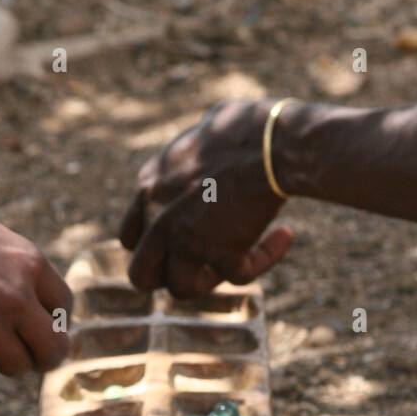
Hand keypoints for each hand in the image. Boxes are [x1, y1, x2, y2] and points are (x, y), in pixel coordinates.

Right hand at [0, 195, 70, 374]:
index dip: (57, 322)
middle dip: (43, 357)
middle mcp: (17, 298)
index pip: (65, 306)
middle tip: (32, 359)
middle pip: (53, 350)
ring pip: (16, 365)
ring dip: (1, 358)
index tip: (45, 327)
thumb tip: (36, 302)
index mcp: (29, 264)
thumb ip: (16, 270)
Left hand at [119, 99, 293, 297]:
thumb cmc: (247, 126)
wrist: (273, 143)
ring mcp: (185, 241)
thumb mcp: (203, 134)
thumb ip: (191, 157)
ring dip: (212, 278)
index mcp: (149, 188)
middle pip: (141, 275)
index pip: (131, 236)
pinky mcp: (220, 254)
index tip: (188, 238)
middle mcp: (158, 219)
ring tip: (242, 255)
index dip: (157, 246)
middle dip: (170, 275)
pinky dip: (265, 259)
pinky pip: (240, 277)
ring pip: (182, 289)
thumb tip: (205, 149)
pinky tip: (285, 235)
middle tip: (204, 263)